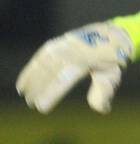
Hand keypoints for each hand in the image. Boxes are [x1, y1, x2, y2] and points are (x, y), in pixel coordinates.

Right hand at [17, 22, 133, 113]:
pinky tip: (23, 82)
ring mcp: (62, 45)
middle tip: (32, 104)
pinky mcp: (57, 43)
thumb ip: (104, 93)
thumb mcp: (112, 76)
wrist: (111, 34)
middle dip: (38, 88)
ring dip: (30, 78)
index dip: (50, 94)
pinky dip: (30, 69)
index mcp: (85, 60)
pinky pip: (40, 56)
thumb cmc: (113, 60)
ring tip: (23, 93)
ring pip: (41, 63)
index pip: (63, 80)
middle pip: (49, 72)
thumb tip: (101, 110)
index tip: (41, 107)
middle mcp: (70, 51)